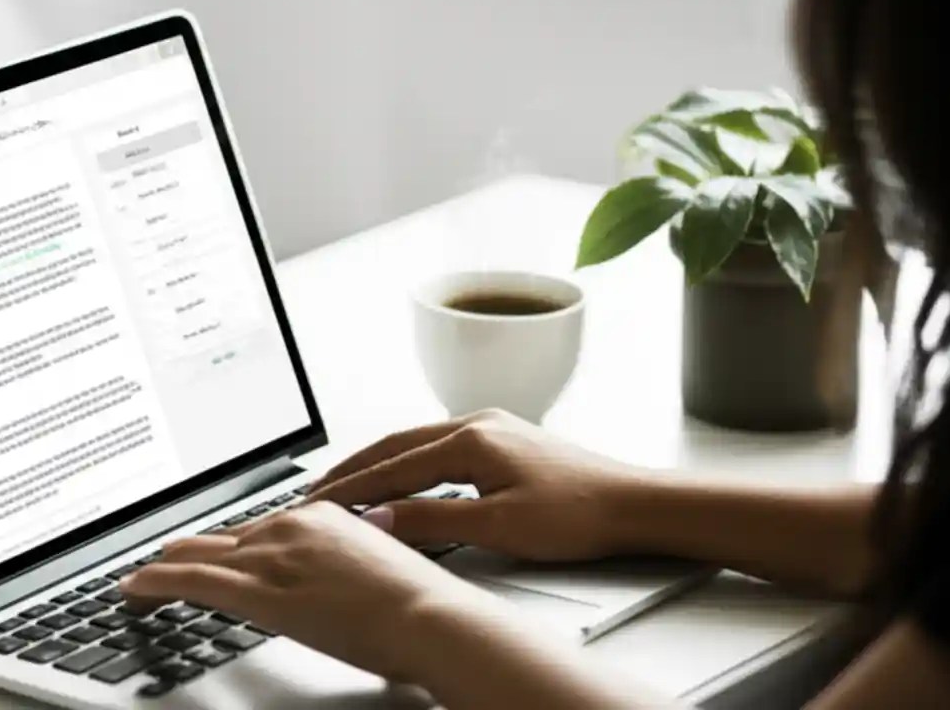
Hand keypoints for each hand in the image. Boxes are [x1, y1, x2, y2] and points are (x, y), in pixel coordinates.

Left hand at [119, 501, 499, 681]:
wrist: (431, 619)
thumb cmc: (418, 606)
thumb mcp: (380, 569)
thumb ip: (346, 564)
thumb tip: (336, 578)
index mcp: (321, 516)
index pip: (255, 528)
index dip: (225, 547)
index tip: (208, 557)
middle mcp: (290, 525)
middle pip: (219, 537)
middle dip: (186, 556)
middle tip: (160, 570)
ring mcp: (271, 554)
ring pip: (195, 555)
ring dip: (164, 572)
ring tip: (140, 586)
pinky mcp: (257, 590)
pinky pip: (189, 581)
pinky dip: (153, 585)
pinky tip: (132, 592)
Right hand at [307, 409, 640, 561]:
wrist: (634, 504)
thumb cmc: (579, 515)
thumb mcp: (498, 527)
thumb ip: (434, 521)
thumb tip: (378, 520)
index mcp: (471, 439)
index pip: (392, 466)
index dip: (350, 488)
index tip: (316, 505)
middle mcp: (477, 422)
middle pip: (396, 444)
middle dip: (353, 469)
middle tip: (316, 492)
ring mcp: (492, 427)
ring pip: (416, 443)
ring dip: (379, 465)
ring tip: (347, 486)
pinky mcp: (504, 440)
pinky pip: (439, 447)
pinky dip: (408, 464)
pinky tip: (401, 479)